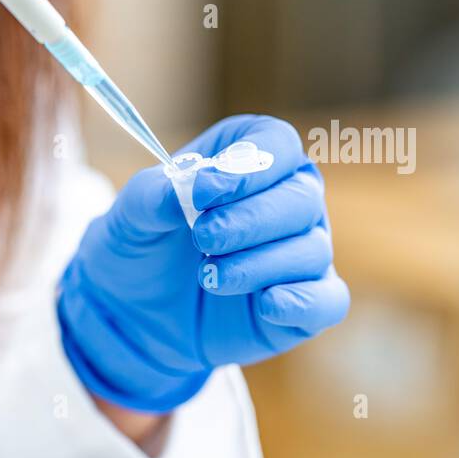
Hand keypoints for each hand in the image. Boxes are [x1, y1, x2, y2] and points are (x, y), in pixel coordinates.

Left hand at [58, 115, 349, 412]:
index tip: (205, 191)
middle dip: (251, 219)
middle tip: (202, 238)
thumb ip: (151, 197)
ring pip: (312, 249)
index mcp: (252, 161)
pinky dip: (302, 302)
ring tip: (209, 277)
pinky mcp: (306, 304)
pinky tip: (264, 305)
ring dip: (259, 263)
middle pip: (302, 196)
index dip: (250, 165)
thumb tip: (183, 190)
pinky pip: (329, 300)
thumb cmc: (142, 248)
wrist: (135, 314)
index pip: (277, 143)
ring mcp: (302, 253)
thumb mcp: (129, 217)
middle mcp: (288, 200)